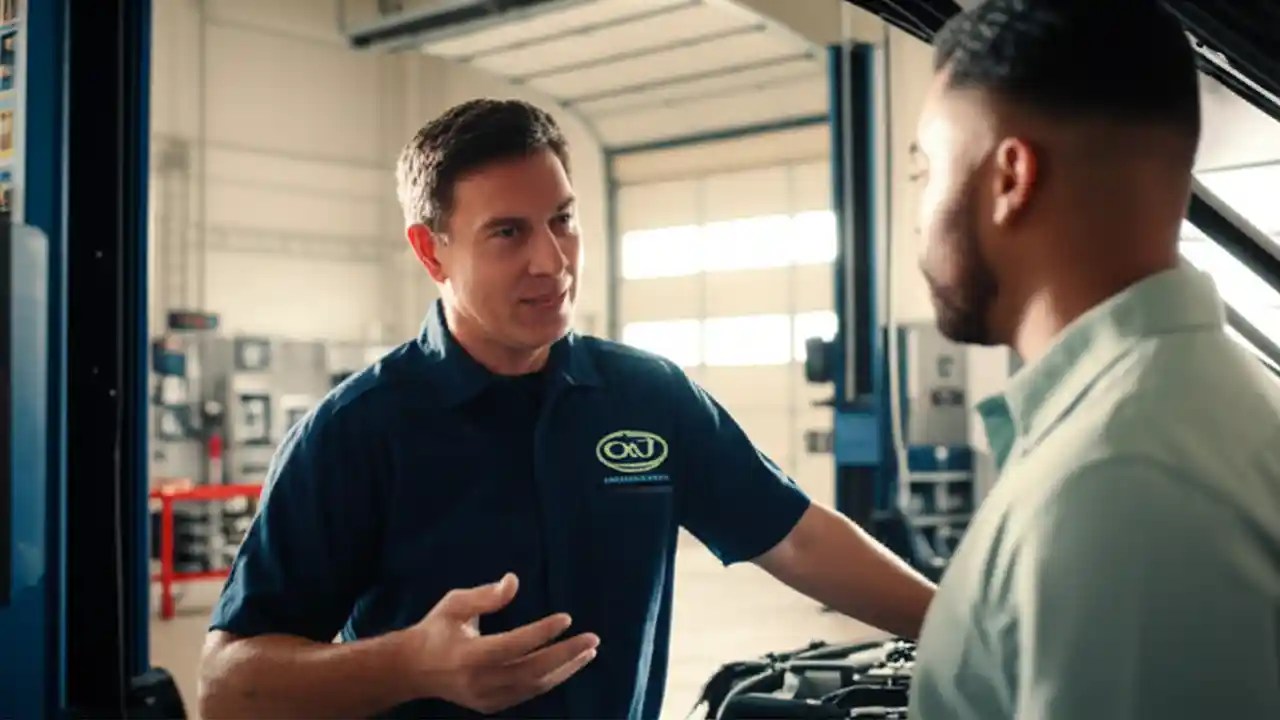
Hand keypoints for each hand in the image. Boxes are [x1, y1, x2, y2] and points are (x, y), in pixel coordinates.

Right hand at [400, 572, 599, 713]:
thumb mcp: (454, 604)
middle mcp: (479, 682)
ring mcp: (486, 698)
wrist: (412, 670)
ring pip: (534, 686)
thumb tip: (514, 581)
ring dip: (565, 669)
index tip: (566, 618)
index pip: (513, 645)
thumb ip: (485, 595)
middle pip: (531, 671)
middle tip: (592, 639)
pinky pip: (528, 693)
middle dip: (566, 655)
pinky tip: (567, 664)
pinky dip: (550, 678)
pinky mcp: (491, 705)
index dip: (541, 633)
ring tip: (588, 652)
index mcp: (468, 655)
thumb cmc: (436, 629)